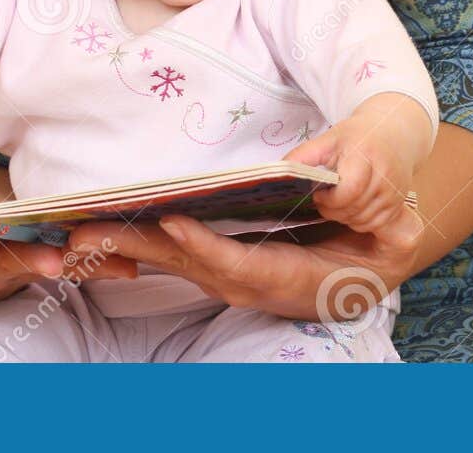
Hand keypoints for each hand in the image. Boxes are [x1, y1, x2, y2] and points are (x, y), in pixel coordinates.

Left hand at [65, 210, 422, 321]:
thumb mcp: (390, 202)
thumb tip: (323, 184)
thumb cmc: (388, 206)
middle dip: (148, 255)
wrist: (388, 231)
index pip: (253, 269)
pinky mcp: (238, 268)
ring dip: (137, 252)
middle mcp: (275, 289)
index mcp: (315, 279)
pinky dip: (151, 246)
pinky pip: (189, 260)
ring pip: (188, 269)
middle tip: (90, 236)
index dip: (212, 250)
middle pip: (204, 274)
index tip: (173, 224)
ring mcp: (253, 282)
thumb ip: (364, 190)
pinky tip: (115, 230)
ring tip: (82, 234)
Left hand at [282, 100, 429, 234]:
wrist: (393, 134)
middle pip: (354, 209)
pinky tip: (354, 206)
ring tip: (339, 201)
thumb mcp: (327, 139)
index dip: (329, 199)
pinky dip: (361, 220)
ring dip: (345, 216)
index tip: (318, 193)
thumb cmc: (356, 137)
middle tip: (324, 199)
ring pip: (364, 220)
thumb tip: (276, 174)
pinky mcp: (400, 203)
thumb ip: (302, 157)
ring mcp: (395, 192)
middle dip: (333, 210)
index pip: (348, 191)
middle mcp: (384, 175)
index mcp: (364, 156)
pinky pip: (376, 223)